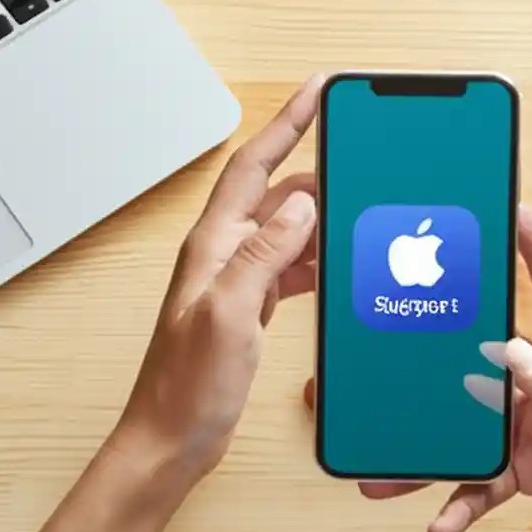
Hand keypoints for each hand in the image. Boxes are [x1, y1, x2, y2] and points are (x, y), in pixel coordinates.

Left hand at [113, 75, 323, 486]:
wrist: (171, 440)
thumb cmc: (187, 388)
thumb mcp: (229, 314)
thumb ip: (264, 255)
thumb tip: (301, 204)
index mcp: (214, 245)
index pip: (254, 165)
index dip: (288, 124)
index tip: (317, 91)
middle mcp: (223, 254)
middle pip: (276, 192)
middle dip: (317, 167)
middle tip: (359, 153)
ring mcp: (237, 280)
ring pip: (287, 229)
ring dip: (321, 218)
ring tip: (359, 213)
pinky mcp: (250, 307)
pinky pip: (289, 266)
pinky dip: (316, 259)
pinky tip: (337, 266)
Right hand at [315, 207, 531, 531]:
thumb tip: (514, 354)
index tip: (512, 212)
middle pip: (492, 360)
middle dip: (445, 354)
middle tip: (400, 343)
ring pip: (472, 426)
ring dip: (434, 447)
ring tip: (389, 470)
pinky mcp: (530, 474)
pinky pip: (482, 481)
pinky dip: (459, 501)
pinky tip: (440, 522)